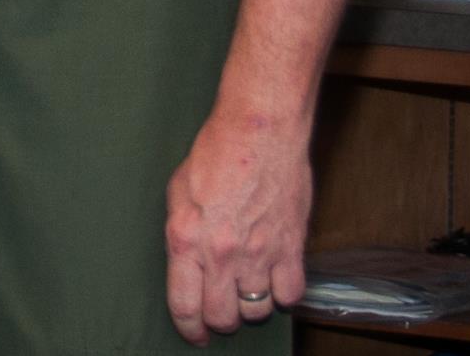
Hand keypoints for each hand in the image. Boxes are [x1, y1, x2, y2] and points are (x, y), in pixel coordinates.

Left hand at [164, 108, 311, 343]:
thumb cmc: (214, 155)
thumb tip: (187, 267)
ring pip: (257, 310)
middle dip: (218, 320)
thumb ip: (182, 234)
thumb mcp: (177, 193)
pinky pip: (291, 295)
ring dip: (250, 306)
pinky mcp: (292, 247)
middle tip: (220, 311)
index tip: (193, 334)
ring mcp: (260, 253)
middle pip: (223, 316)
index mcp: (186, 239)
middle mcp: (222, 253)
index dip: (189, 327)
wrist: (259, 134)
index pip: (185, 305)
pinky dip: (283, 294)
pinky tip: (274, 279)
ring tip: (246, 288)